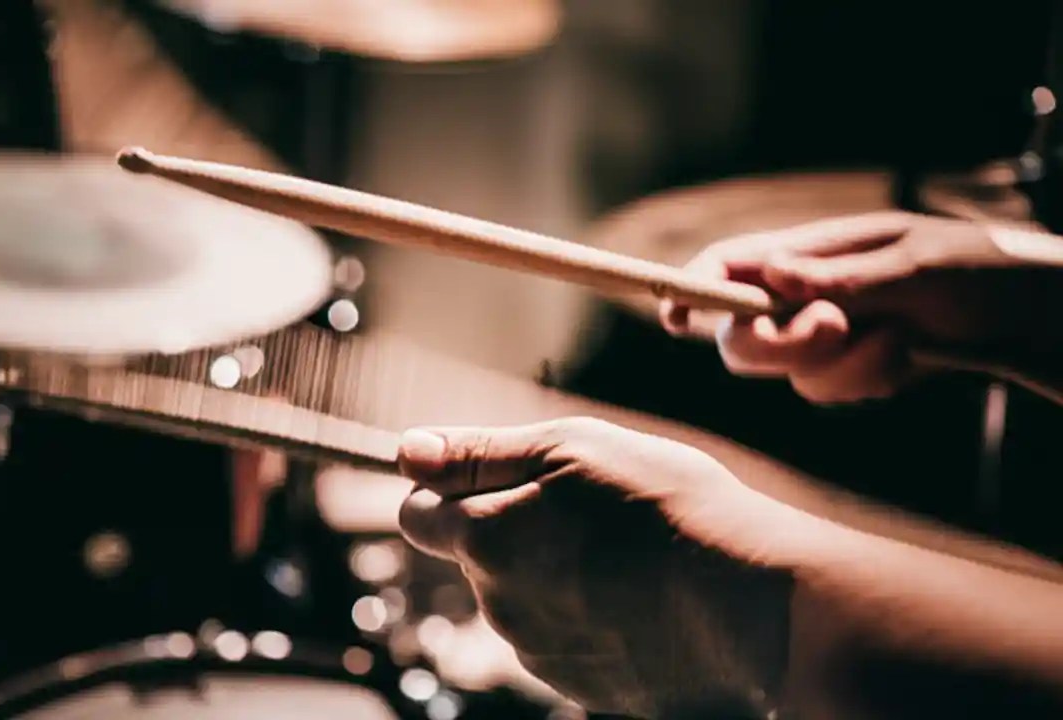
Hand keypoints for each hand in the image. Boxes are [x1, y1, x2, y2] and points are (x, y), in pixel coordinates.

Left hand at [396, 417, 816, 717]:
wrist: (753, 607)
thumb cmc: (665, 510)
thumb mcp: (572, 448)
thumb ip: (479, 453)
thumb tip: (407, 449)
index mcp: (484, 541)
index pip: (417, 515)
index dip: (449, 489)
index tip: (499, 477)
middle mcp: (499, 607)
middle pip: (476, 557)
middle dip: (511, 529)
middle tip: (587, 507)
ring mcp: (542, 655)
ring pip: (523, 599)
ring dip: (554, 572)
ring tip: (626, 552)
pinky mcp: (584, 687)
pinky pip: (567, 639)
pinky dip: (590, 616)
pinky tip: (640, 597)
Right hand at [657, 212, 1060, 403]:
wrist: (1038, 316)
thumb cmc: (983, 269)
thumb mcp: (917, 266)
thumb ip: (842, 277)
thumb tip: (771, 274)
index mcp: (813, 251)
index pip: (729, 266)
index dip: (690, 288)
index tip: (673, 316)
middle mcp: (808, 294)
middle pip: (742, 336)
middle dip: (780, 345)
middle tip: (835, 329)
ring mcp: (830, 335)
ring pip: (789, 374)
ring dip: (843, 366)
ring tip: (903, 338)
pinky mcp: (854, 370)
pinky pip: (830, 392)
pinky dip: (868, 380)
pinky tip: (909, 357)